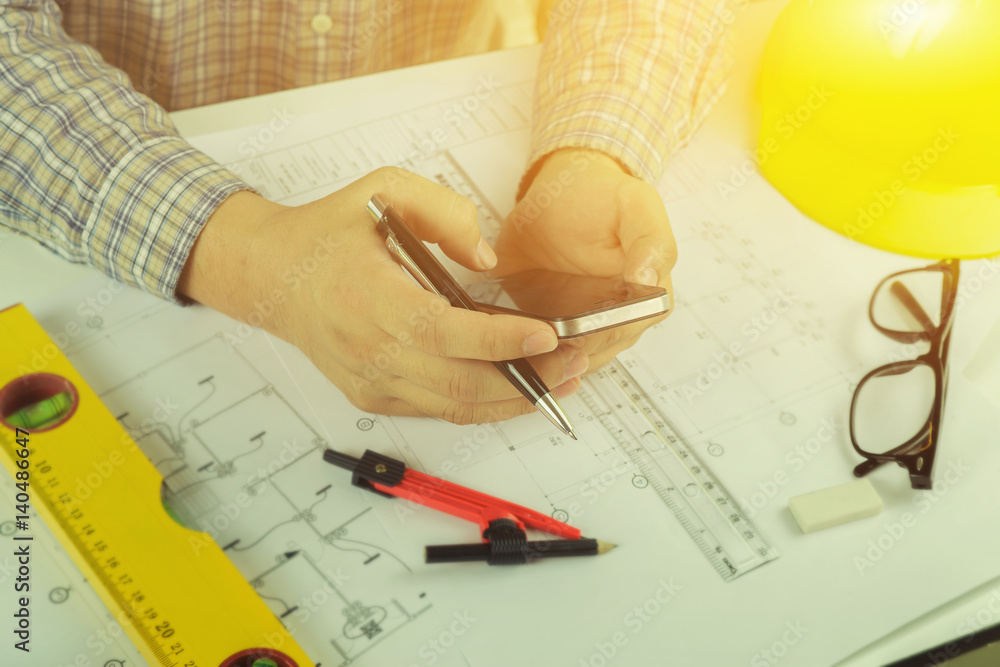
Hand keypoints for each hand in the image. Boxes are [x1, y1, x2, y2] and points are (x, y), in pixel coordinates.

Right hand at [178, 167, 586, 423]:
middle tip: (576, 362)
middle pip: (459, 382)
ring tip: (566, 380)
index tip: (547, 336)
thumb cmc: (328, 233)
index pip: (442, 332)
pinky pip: (440, 409)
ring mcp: (372, 382)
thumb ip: (442, 212)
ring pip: (455, 407)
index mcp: (369, 299)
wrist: (272, 277)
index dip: (499, 341)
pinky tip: (522, 388)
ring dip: (515, 400)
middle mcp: (369, 351)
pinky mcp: (375, 398)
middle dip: (528, 378)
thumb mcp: (383, 189)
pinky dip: (485, 403)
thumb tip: (487, 260)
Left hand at [494, 149, 675, 371]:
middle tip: (534, 341)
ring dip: (539, 361)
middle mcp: (616, 323)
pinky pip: (532, 354)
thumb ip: (650, 241)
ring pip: (560, 364)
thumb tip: (648, 280)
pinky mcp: (544, 329)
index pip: (624, 332)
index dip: (597, 336)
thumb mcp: (635, 205)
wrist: (561, 193)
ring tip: (513, 346)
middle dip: (561, 355)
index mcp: (646, 300)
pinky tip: (500, 344)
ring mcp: (579, 330)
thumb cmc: (602, 197)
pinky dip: (517, 354)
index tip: (572, 332)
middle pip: (590, 356)